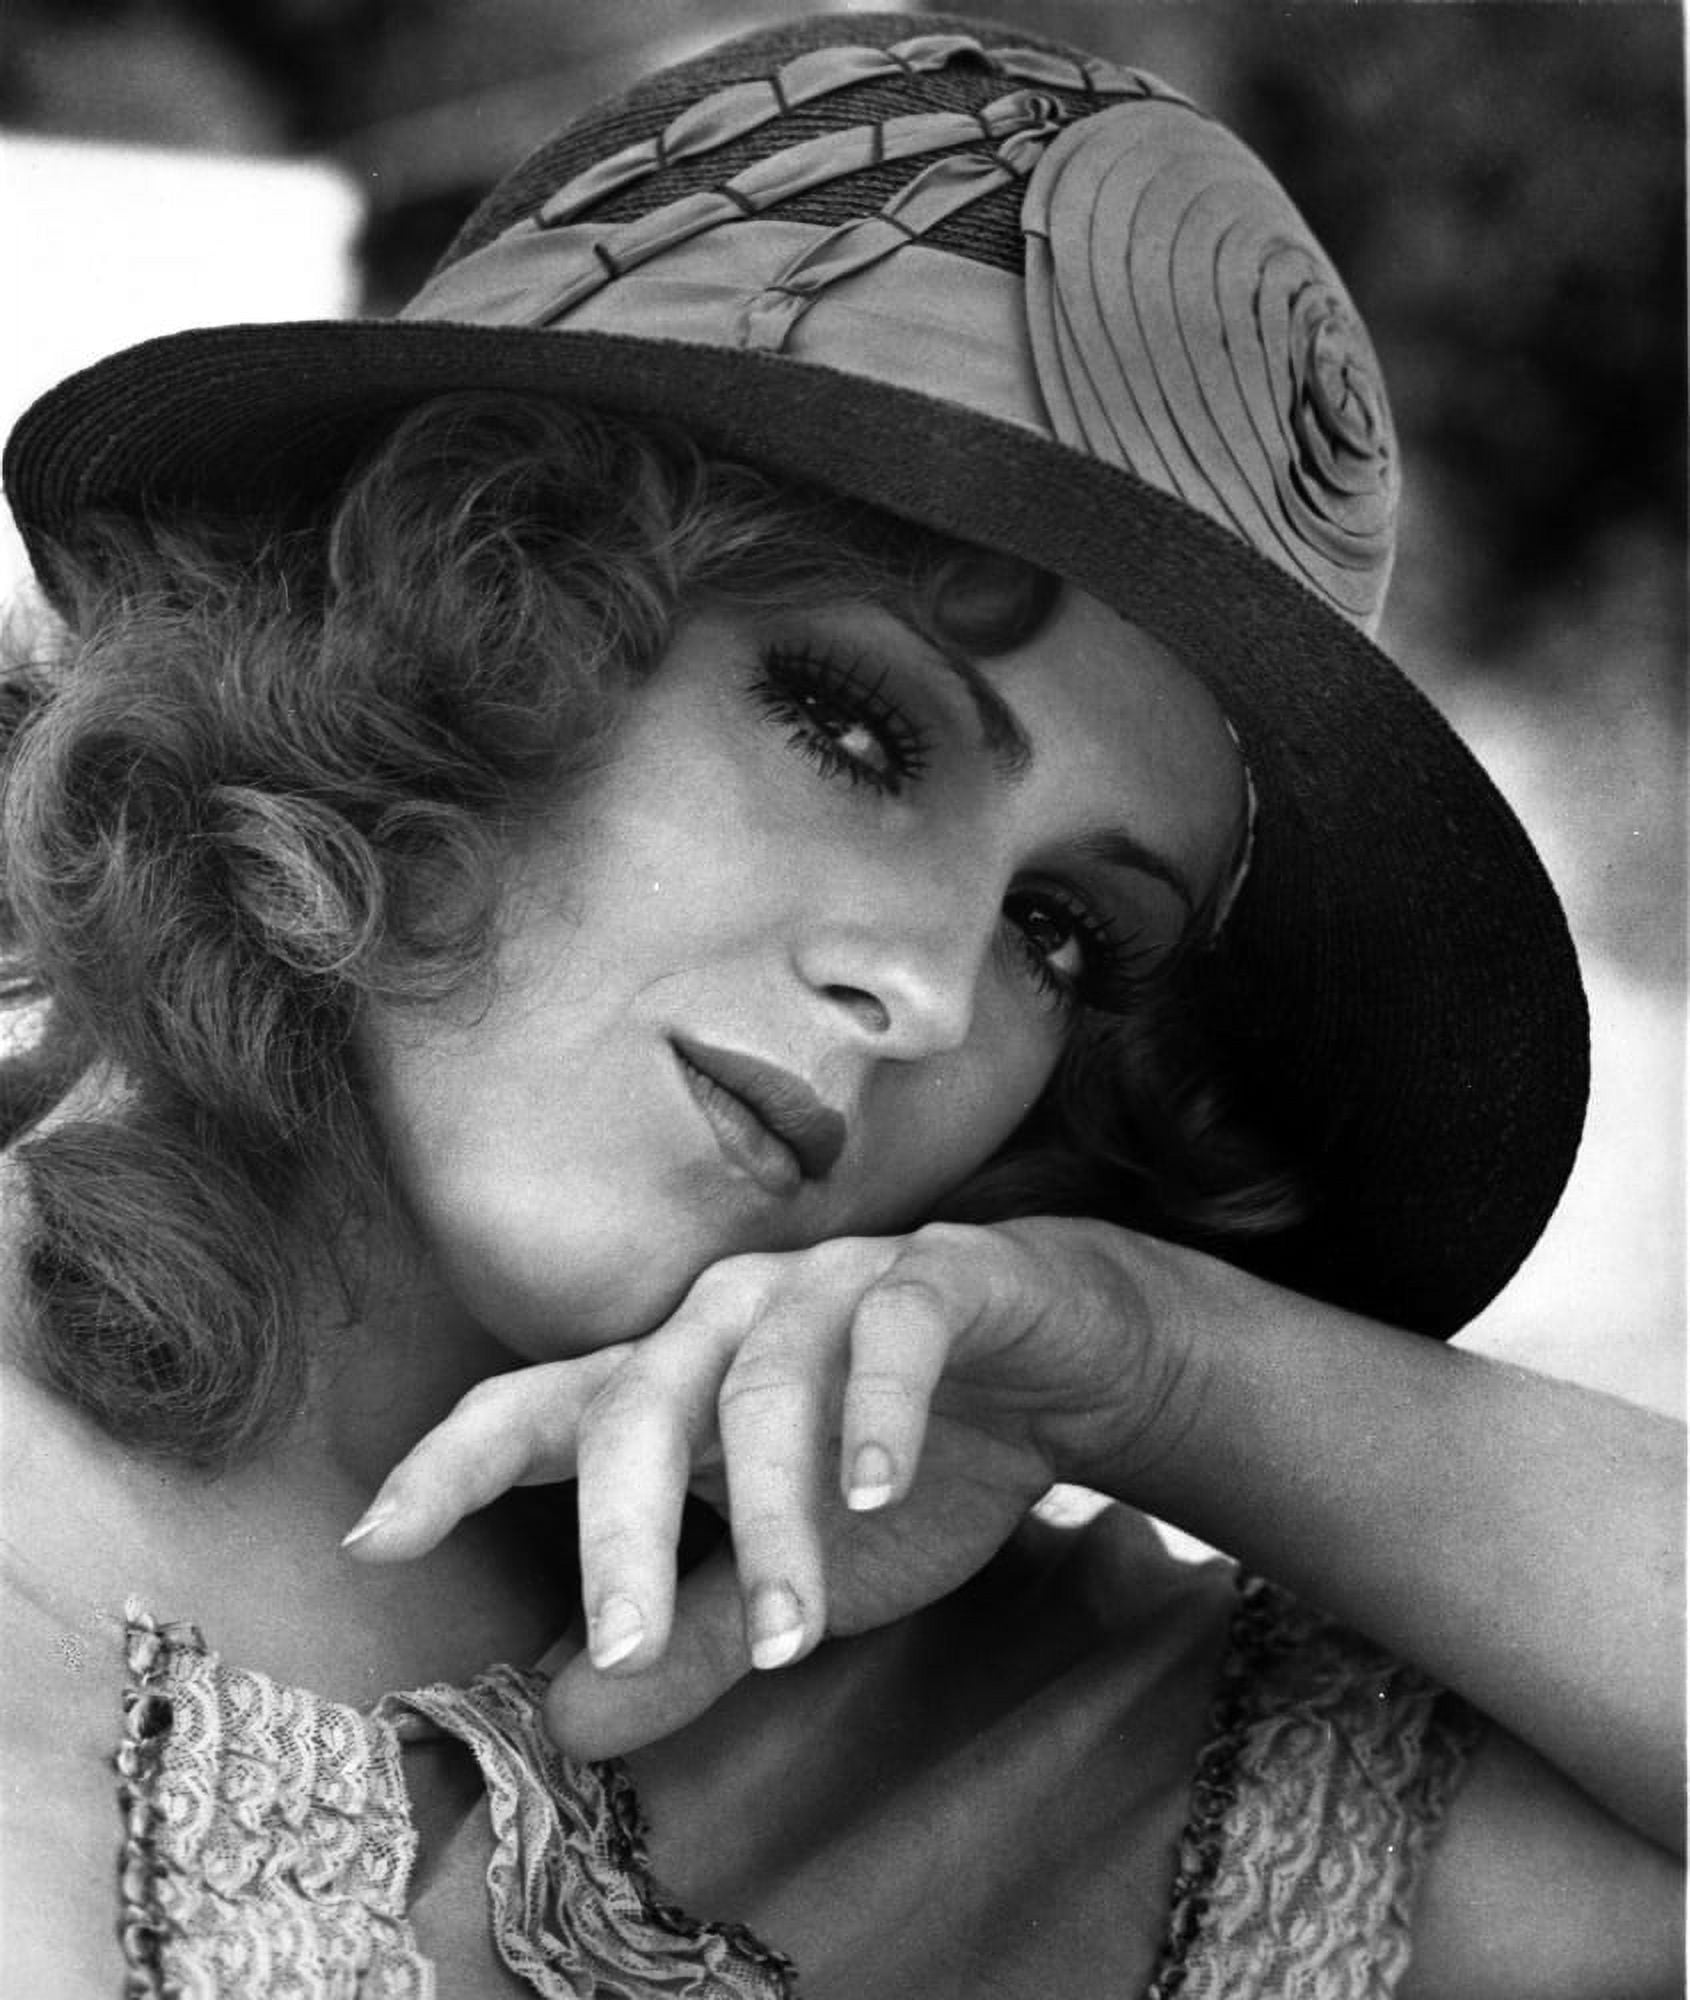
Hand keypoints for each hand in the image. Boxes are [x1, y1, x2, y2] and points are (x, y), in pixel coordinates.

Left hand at [345, 1217, 1187, 1754]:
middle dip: (620, 1530)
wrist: (1062, 1364)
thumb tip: (565, 1716)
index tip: (372, 1542)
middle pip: (637, 1404)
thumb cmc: (905, 1463)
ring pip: (765, 1382)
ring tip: (794, 1632)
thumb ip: (690, 1638)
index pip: (537, 1412)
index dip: (451, 1466)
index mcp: (671, 1384)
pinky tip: (876, 1489)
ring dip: (775, 1513)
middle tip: (623, 1648)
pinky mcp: (933, 1278)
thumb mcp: (793, 1578)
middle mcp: (725, 1318)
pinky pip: (890, 1330)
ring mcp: (827, 1287)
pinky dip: (877, 1409)